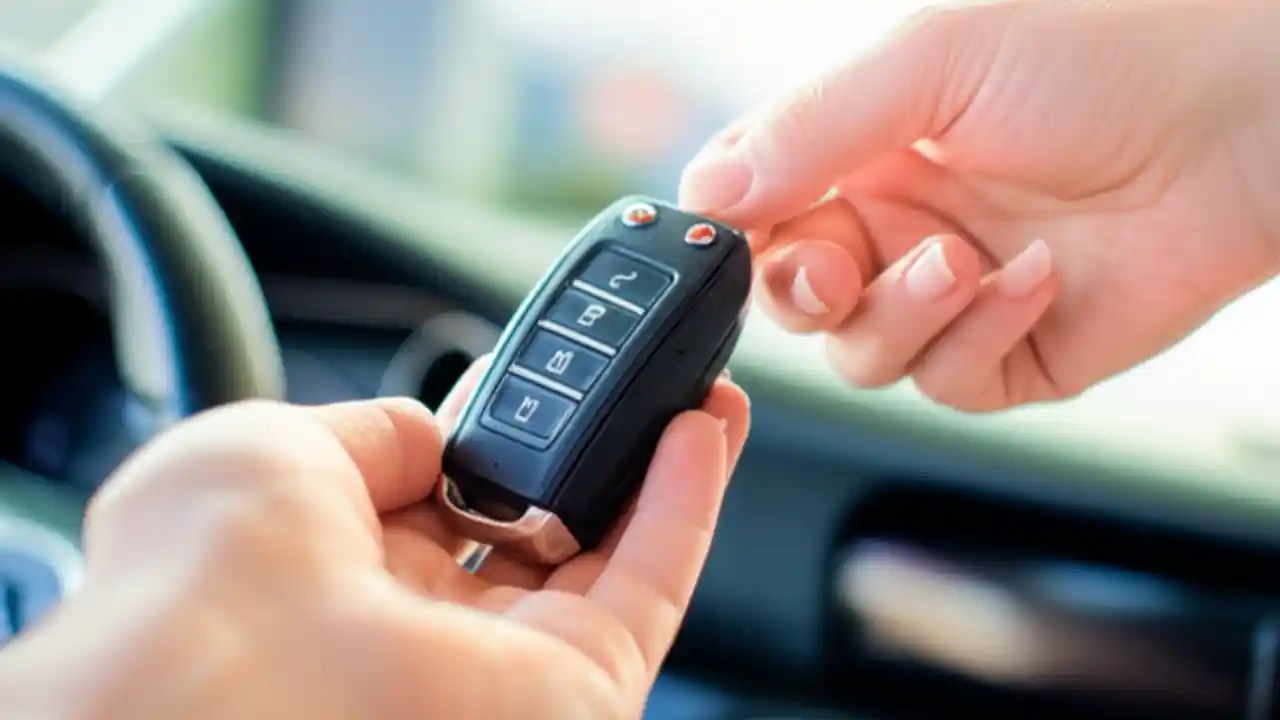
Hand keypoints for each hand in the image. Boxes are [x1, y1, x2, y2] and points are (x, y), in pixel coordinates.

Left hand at [0, 359, 749, 719]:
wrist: (224, 692)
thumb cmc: (200, 581)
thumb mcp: (272, 450)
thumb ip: (373, 434)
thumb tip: (435, 427)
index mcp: (344, 571)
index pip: (450, 490)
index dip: (505, 426)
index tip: (546, 369)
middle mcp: (429, 627)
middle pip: (541, 518)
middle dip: (593, 443)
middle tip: (636, 367)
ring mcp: (508, 662)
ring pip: (611, 548)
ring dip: (658, 460)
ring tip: (692, 378)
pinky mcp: (582, 686)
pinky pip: (654, 585)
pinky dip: (689, 502)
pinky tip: (704, 425)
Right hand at [679, 0, 1279, 410]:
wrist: (1244, 120)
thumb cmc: (1103, 55)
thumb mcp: (932, 64)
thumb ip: (808, 130)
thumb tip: (709, 196)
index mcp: (865, 149)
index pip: (761, 211)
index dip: (738, 236)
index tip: (735, 239)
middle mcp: (900, 223)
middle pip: (797, 298)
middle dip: (805, 293)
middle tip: (832, 273)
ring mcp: (953, 292)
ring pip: (863, 354)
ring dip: (903, 315)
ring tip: (963, 260)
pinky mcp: (1013, 351)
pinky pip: (948, 380)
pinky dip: (981, 335)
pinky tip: (1035, 276)